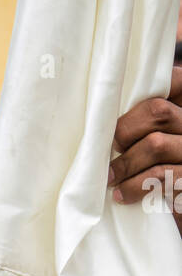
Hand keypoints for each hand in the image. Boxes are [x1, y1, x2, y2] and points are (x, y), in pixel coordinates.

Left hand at [109, 64, 181, 234]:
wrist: (179, 193)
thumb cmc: (162, 162)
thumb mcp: (162, 132)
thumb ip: (144, 118)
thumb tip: (101, 117)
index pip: (170, 80)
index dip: (139, 94)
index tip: (116, 116)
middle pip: (157, 112)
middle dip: (125, 132)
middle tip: (110, 148)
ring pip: (156, 144)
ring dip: (125, 164)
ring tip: (110, 177)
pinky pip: (161, 177)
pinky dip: (135, 186)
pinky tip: (122, 194)